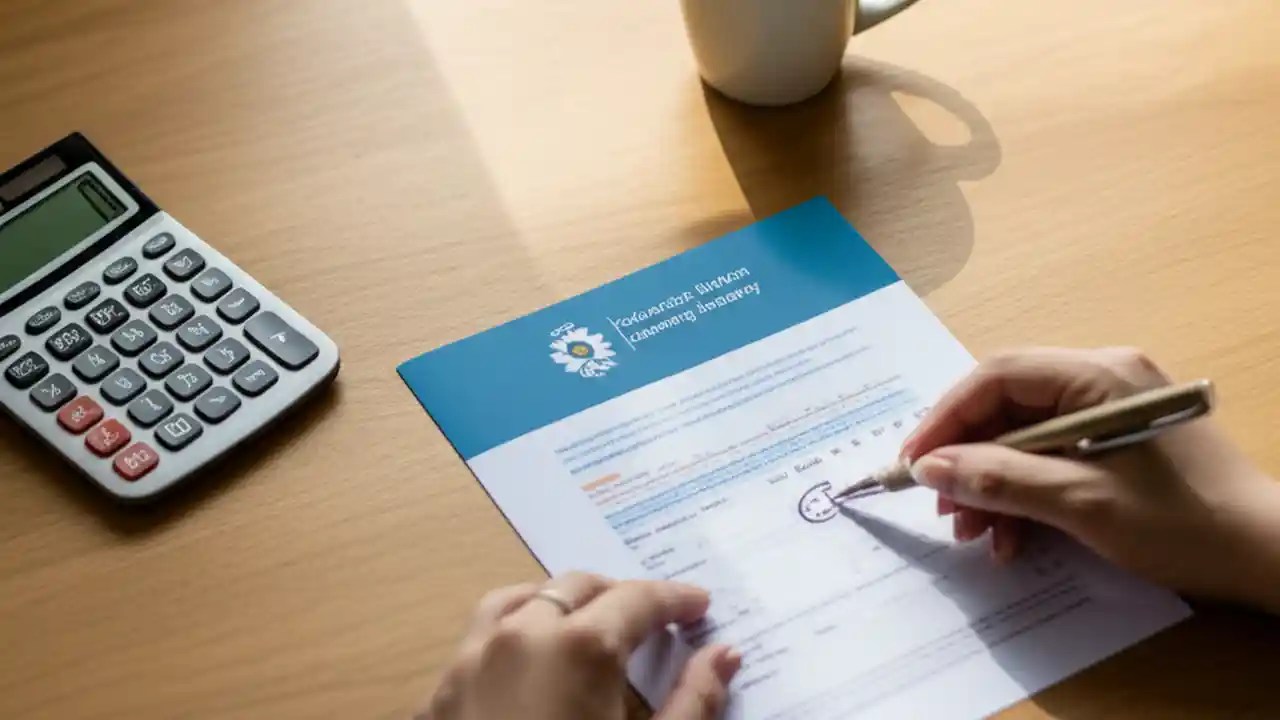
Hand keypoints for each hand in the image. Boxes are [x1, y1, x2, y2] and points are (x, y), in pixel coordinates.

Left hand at [418, 573, 740, 719]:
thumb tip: (724, 655)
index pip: (638, 600)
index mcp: (579, 646)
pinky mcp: (435, 698)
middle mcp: (519, 637)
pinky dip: (511, 633)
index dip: (674, 599)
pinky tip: (527, 665)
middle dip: (618, 595)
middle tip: (652, 617)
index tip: (699, 605)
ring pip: (516, 601)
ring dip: (558, 603)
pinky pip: (476, 641)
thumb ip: (694, 702)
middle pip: (575, 588)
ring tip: (586, 623)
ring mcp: (467, 663)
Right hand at [901, 347, 1279, 610]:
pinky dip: (1024, 492)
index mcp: (1098, 374)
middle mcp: (1101, 377)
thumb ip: (1000, 479)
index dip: (945, 418)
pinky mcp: (1115, 441)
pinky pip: (1050, 455)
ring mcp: (1109, 408)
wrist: (1266, 556)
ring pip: (1024, 435)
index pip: (997, 376)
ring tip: (973, 533)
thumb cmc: (1182, 522)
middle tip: (941, 506)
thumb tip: (929, 467)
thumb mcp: (1081, 503)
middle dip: (967, 458)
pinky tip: (1011, 537)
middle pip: (1007, 406)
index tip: (911, 462)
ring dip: (991, 482)